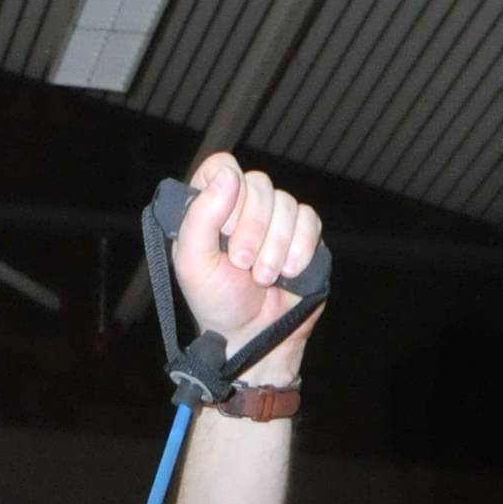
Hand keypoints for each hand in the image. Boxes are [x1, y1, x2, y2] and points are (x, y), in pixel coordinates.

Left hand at [169, 152, 324, 377]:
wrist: (254, 337)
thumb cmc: (217, 302)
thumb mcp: (193, 264)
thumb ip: (199, 218)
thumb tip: (227, 176)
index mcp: (212, 206)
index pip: (222, 166)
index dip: (227, 190)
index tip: (224, 227)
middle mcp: (245, 206)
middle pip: (259, 183)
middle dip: (252, 229)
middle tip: (242, 264)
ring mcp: (277, 218)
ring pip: (286, 203)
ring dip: (274, 246)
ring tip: (263, 278)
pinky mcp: (304, 234)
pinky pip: (310, 220)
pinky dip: (299, 249)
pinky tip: (288, 273)